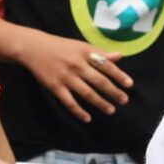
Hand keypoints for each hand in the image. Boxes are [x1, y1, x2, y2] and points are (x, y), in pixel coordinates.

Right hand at [13, 30, 130, 123]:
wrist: (33, 48)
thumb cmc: (60, 46)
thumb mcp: (81, 45)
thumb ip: (100, 52)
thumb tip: (120, 56)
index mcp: (85, 53)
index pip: (105, 65)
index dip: (118, 75)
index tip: (129, 84)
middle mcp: (77, 65)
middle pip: (99, 81)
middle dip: (113, 92)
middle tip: (124, 100)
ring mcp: (66, 77)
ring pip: (86, 93)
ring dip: (100, 103)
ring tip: (111, 110)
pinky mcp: (55, 87)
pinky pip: (69, 102)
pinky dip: (78, 111)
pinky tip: (87, 118)